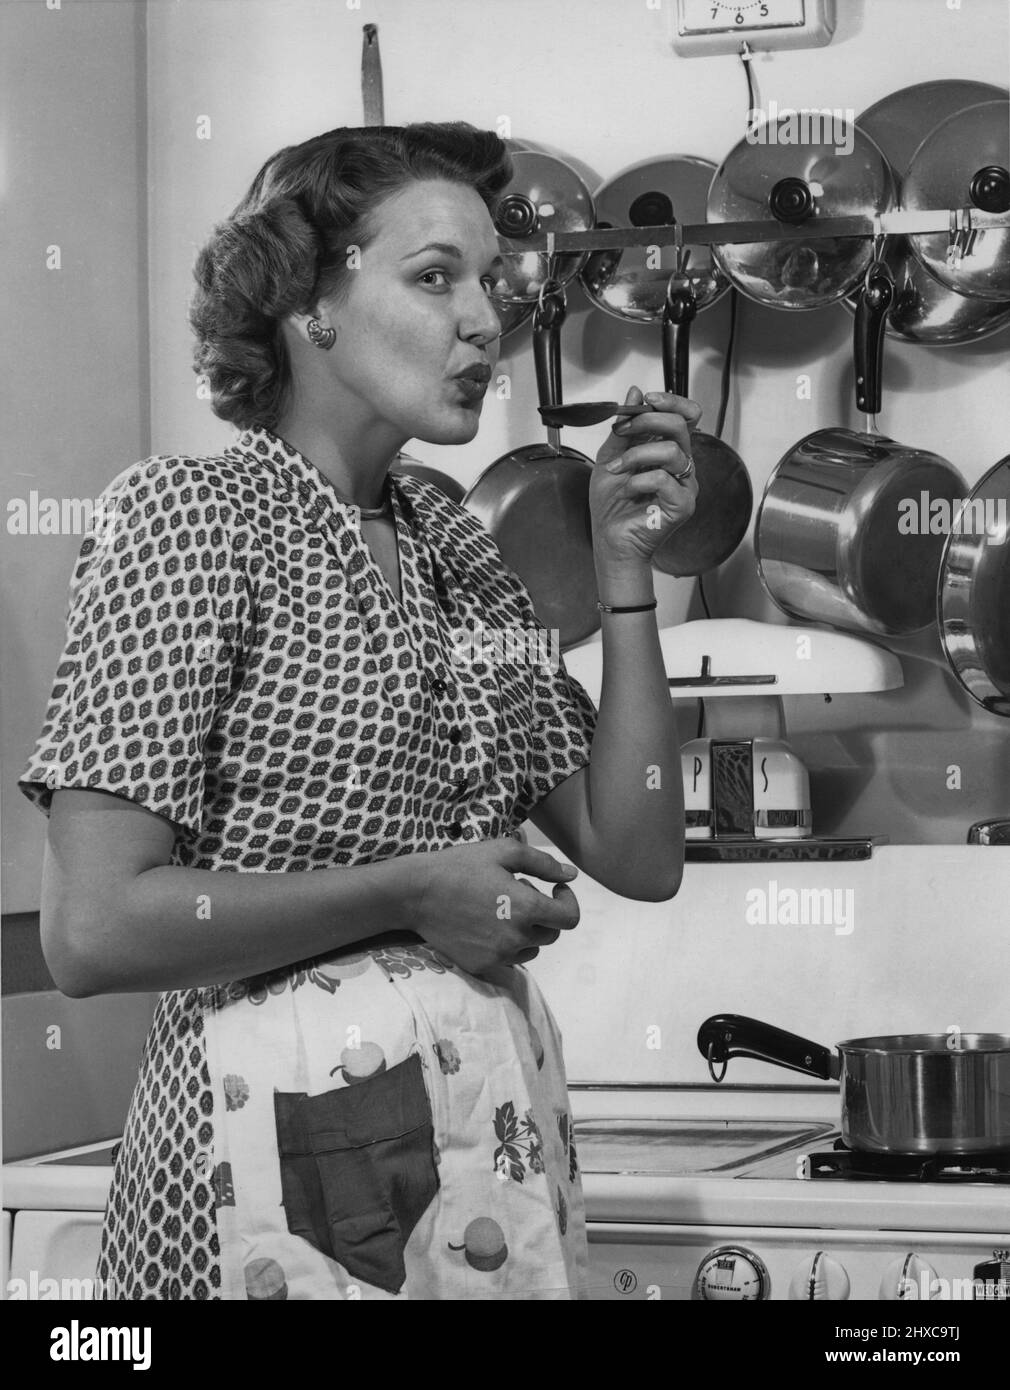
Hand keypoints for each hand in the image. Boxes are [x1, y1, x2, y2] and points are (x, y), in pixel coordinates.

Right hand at [406, 838, 579, 976]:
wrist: (416, 893)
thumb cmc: (460, 866)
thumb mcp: (503, 851)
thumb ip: (543, 863)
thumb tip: (571, 875)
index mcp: (527, 908)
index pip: (570, 918)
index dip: (568, 901)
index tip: (556, 888)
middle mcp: (517, 937)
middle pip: (552, 934)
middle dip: (544, 913)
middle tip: (519, 891)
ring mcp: (498, 955)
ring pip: (532, 949)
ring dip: (527, 931)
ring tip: (501, 908)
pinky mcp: (481, 965)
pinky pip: (508, 959)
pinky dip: (506, 944)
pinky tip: (486, 924)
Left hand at [591, 385, 700, 565]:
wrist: (610, 540)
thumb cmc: (612, 506)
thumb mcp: (610, 458)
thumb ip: (623, 429)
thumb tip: (634, 393)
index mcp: (668, 451)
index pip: (687, 416)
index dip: (672, 402)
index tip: (647, 398)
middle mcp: (681, 466)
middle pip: (681, 426)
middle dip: (647, 421)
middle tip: (622, 432)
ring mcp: (685, 486)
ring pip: (673, 451)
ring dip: (637, 455)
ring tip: (617, 471)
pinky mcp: (683, 505)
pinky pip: (665, 479)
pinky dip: (639, 481)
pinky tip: (628, 492)